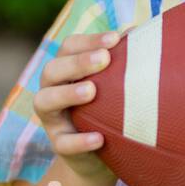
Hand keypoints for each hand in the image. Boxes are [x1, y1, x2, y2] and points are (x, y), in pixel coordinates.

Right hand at [32, 30, 122, 182]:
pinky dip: (79, 140)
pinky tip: (100, 138)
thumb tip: (140, 31)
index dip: (89, 41)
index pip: (69, 47)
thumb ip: (124, 59)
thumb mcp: (116, 83)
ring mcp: (52, 118)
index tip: (115, 39)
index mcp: (67, 69)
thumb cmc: (111, 106)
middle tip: (104, 59)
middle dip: (77, 63)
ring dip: (67, 94)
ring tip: (91, 91)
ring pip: (44, 101)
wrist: (102, 154)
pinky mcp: (59, 144)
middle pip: (52, 70)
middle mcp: (52, 89)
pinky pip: (62, 143)